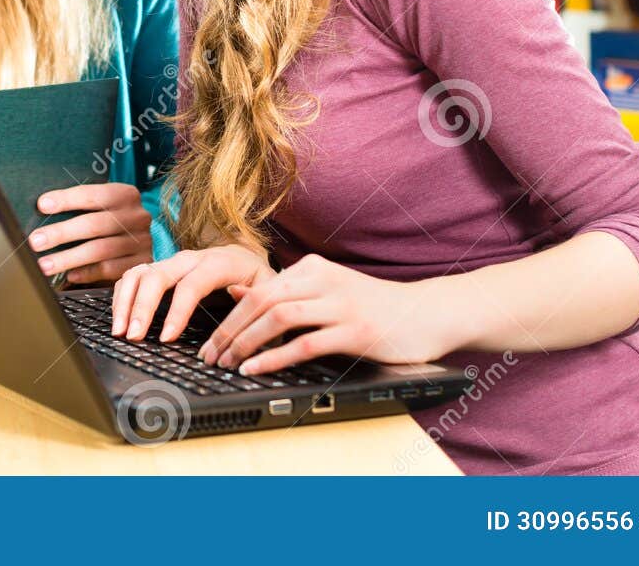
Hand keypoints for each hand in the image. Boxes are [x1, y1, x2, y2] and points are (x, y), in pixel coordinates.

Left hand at [29, 183, 152, 283]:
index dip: (67, 199)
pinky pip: (108, 270)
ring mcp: (141, 242)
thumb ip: (81, 206)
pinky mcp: (139, 264)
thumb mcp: (102, 206)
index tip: (42, 205)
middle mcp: (137, 217)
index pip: (94, 195)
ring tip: (45, 265)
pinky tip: (70, 275)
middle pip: (94, 224)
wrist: (138, 241)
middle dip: (61, 233)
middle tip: (36, 241)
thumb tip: (42, 209)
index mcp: (126, 195)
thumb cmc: (109, 220)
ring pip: (99, 250)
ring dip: (68, 259)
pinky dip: (86, 273)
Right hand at [110, 243, 270, 340]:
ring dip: (125, 302)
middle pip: (157, 276)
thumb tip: (234, 308)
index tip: (166, 338)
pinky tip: (119, 319)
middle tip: (134, 337)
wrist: (244, 256)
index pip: (191, 285)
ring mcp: (170, 262)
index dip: (176, 312)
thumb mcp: (269, 289)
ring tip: (119, 331)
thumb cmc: (256, 279)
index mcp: (218, 263)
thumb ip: (256, 301)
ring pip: (138, 273)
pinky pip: (132, 277)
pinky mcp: (159, 269)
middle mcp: (189, 258)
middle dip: (142, 307)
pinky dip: (122, 297)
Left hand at [198, 254, 456, 373]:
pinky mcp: (356, 331)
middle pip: (261, 300)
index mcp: (311, 268)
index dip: (227, 316)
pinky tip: (257, 370)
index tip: (210, 342)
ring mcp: (340, 304)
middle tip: (210, 356)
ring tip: (228, 364)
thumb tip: (234, 291)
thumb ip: (283, 291)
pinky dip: (276, 357)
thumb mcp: (325, 290)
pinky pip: (306, 343)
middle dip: (229, 331)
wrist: (428, 313)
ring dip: (247, 343)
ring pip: (279, 317)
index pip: (257, 289)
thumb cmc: (373, 306)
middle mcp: (323, 280)